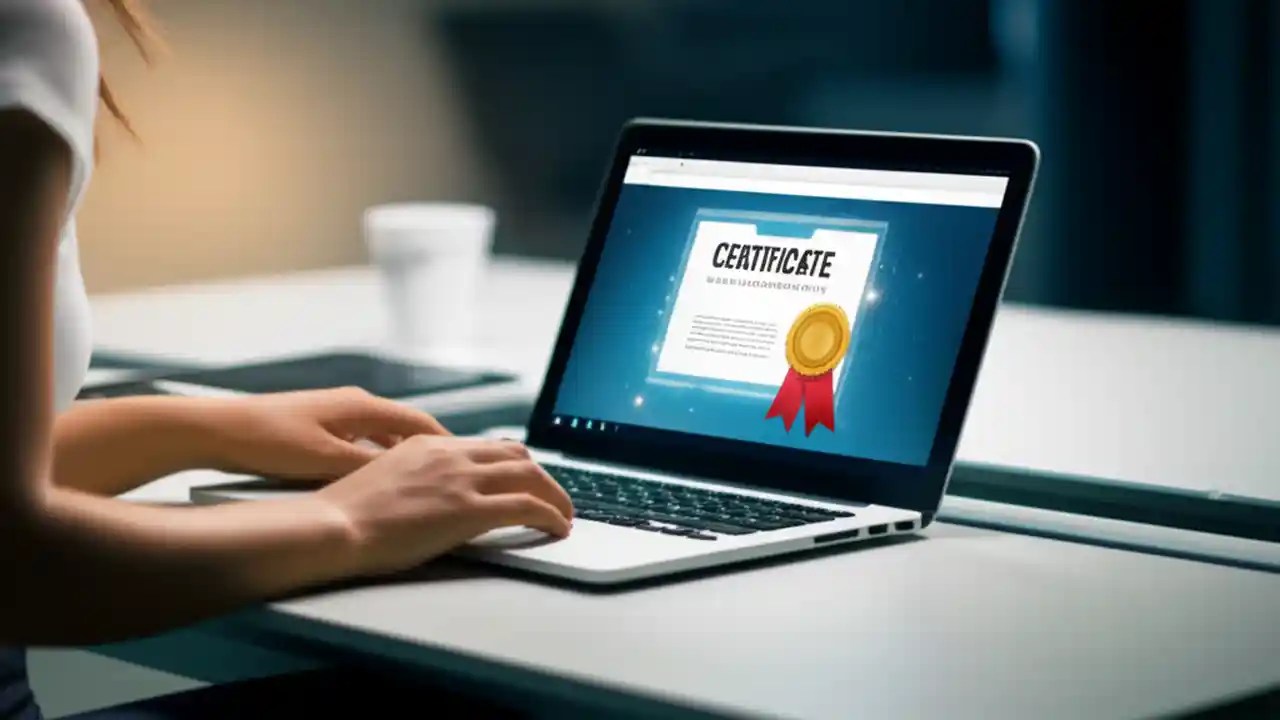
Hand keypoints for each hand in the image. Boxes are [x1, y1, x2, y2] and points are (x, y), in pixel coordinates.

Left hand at [207, 387, 450, 480]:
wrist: (218, 429)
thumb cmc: (270, 442)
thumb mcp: (326, 461)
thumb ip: (370, 467)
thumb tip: (410, 477)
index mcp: (362, 407)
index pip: (421, 423)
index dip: (448, 445)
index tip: (471, 463)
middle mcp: (354, 404)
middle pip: (406, 427)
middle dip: (432, 450)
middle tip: (454, 474)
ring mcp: (336, 413)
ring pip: (384, 435)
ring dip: (404, 455)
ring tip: (422, 481)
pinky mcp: (319, 425)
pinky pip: (363, 440)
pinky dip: (379, 457)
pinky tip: (377, 478)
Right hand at [317, 434, 573, 576]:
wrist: (334, 526)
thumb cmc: (347, 513)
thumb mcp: (385, 477)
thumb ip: (416, 475)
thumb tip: (433, 490)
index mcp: (429, 445)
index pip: (487, 445)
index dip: (514, 464)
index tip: (526, 479)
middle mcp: (450, 454)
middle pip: (516, 454)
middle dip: (542, 476)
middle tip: (553, 497)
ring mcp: (461, 479)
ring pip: (530, 475)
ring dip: (555, 495)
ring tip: (564, 515)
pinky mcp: (468, 509)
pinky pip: (526, 506)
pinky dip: (550, 515)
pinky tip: (557, 528)